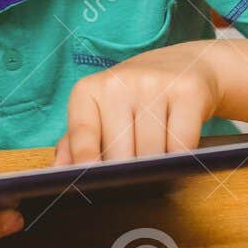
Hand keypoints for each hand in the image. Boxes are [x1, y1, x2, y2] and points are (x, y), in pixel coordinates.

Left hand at [52, 44, 224, 164]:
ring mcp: (154, 84)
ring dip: (157, 170)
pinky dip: (182, 159)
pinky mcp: (188, 91)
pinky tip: (180, 156)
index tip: (87, 181)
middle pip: (120, 152)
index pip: (82, 131)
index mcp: (89, 90)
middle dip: (127, 175)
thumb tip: (59, 170)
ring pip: (152, 152)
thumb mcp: (102, 112)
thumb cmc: (135, 98)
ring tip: (158, 167)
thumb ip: (78, 141)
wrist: (185, 65)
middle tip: (134, 182)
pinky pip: (182, 144)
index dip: (85, 159)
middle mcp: (119, 82)